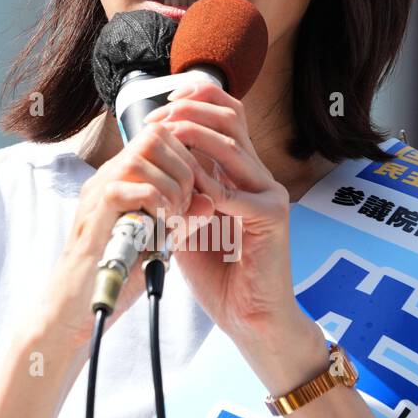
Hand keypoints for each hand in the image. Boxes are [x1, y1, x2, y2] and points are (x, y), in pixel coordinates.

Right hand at [37, 121, 216, 352]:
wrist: (76, 308)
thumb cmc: (117, 275)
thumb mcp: (160, 242)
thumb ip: (183, 220)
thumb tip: (211, 200)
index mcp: (123, 179)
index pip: (161, 136)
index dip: (187, 159)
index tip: (195, 195)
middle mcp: (108, 176)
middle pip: (154, 136)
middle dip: (183, 170)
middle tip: (185, 208)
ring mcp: (98, 191)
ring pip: (143, 156)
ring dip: (171, 188)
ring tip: (172, 220)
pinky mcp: (95, 212)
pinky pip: (132, 188)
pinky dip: (156, 206)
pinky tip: (159, 230)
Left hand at [142, 78, 300, 342]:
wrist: (250, 317)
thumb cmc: (219, 274)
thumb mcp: (187, 221)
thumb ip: (176, 190)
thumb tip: (145, 159)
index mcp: (241, 174)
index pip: (226, 117)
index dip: (196, 101)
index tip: (162, 104)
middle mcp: (258, 177)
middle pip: (231, 118)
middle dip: (189, 112)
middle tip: (158, 120)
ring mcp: (269, 194)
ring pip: (231, 147)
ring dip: (192, 138)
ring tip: (164, 143)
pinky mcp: (272, 217)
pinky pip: (233, 193)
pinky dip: (203, 188)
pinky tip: (182, 193)